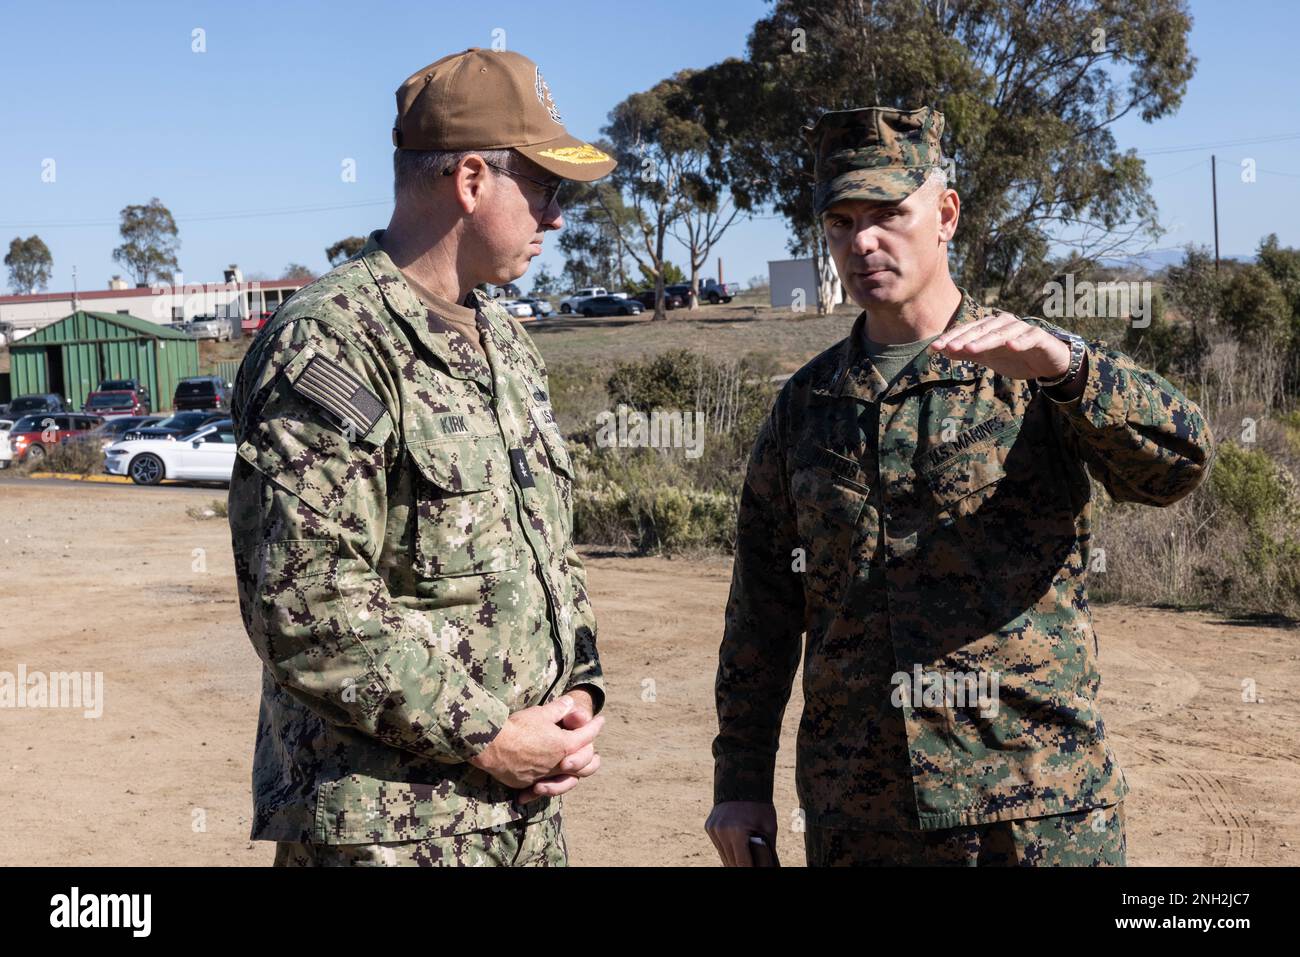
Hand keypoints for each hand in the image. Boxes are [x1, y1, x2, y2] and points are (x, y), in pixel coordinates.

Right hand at [469, 696, 604, 790]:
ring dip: (575, 774)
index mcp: (565, 745)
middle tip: (595, 752)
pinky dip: (551, 784)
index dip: (596, 726)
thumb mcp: (540, 713)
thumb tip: (570, 702)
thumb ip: (559, 709)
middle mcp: (557, 764)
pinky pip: (545, 786)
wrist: (491, 745)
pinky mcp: (528, 783)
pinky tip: (549, 782)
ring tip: (577, 769)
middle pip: (584, 764)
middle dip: (592, 757)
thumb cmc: (517, 727)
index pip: (587, 736)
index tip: (601, 720)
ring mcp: (543, 776)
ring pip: (568, 780)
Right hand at [705, 801, 776, 866]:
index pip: (742, 863)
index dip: (750, 870)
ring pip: (723, 856)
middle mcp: (721, 831)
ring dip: (733, 861)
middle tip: (752, 867)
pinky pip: (719, 845)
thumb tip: (767, 867)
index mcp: (737, 831)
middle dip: (742, 867)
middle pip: (731, 862)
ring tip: (744, 863)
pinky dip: (727, 850)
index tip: (756, 872)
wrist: (742, 781)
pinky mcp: (709, 826)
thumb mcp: (768, 828)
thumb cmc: (760, 806)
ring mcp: (713, 829)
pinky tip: (736, 853)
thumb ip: (766, 849)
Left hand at [929, 311, 1069, 380]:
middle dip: (964, 339)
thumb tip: (941, 350)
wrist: (1047, 363)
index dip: (951, 338)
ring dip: (986, 340)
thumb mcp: (987, 357)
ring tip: (971, 349)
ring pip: (1002, 333)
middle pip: (982, 330)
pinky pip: (1029, 337)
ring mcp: (1022, 329)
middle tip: (948, 348)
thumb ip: (966, 353)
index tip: (934, 348)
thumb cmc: (1015, 357)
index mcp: (990, 327)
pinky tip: (1011, 346)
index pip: (967, 331)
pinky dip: (1021, 341)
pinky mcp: (1039, 337)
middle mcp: (1004, 324)